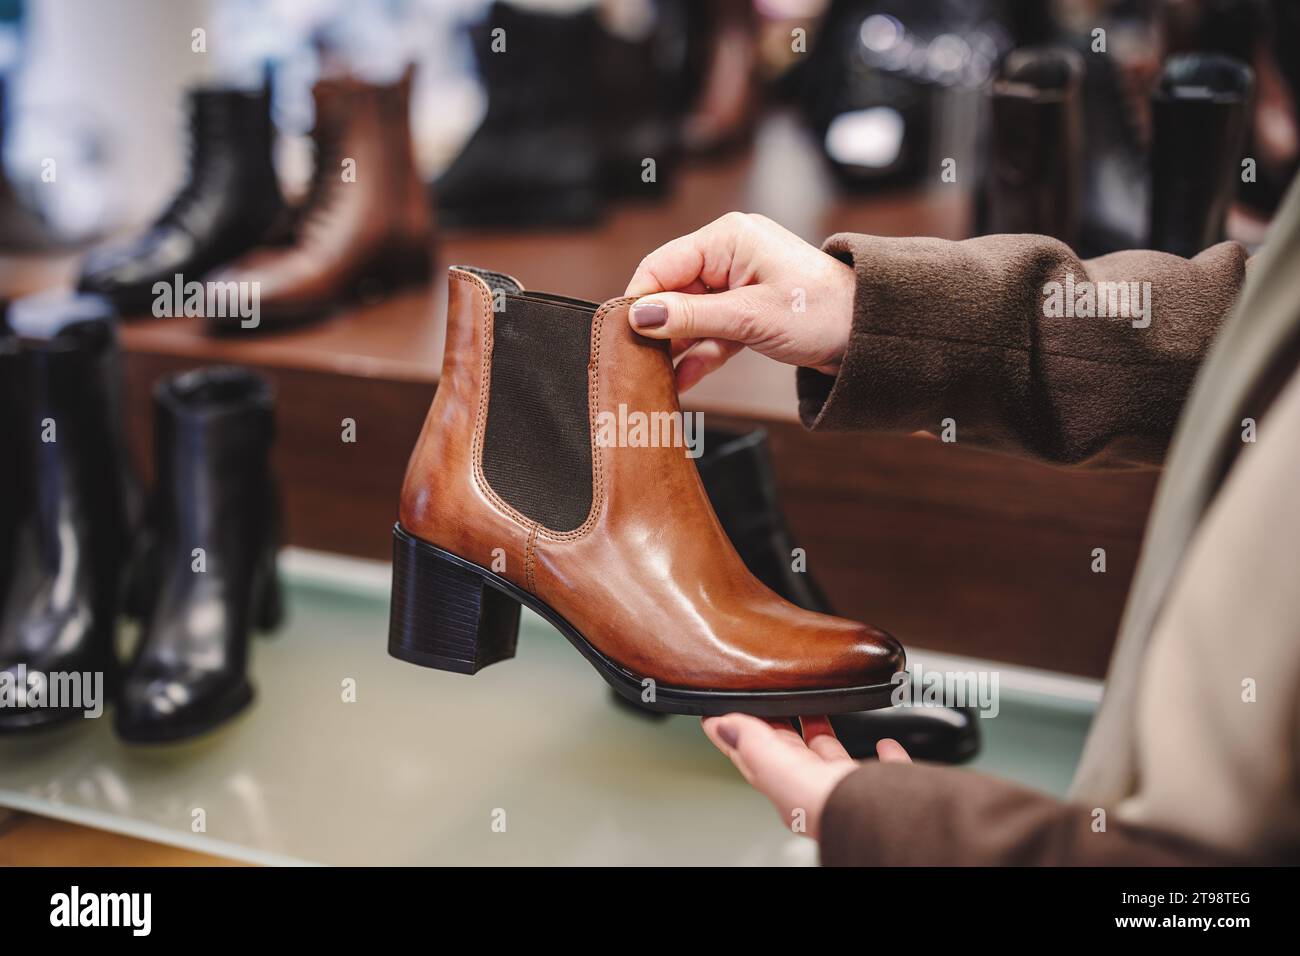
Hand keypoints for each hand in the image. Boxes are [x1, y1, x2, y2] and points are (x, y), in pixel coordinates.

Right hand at [625, 212, 856, 390]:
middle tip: (636, 364)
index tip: (622, 336)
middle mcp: (729, 254)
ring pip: (690, 315)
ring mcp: (738, 282)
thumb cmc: (822, 313)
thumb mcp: (749, 318)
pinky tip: (683, 381)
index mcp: (728, 238)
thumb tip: (640, 317)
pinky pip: (711, 330)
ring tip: (657, 380)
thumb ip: (691, 318)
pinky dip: (700, 354)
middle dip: (657, 329)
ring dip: (677, 348)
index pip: (662, 265)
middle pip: (672, 291)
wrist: (870, 334)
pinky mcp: (747, 309)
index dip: (639, 301)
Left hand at [701, 713, 911, 839]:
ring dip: (823, 734)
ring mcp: (856, 792)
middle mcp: (821, 794)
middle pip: (792, 754)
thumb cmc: (841, 812)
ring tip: (817, 710)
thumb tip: (724, 726)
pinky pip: (886, 771)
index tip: (720, 713)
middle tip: (770, 700)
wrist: (900, 828)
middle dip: (780, 726)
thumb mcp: (787, 772)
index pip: (755, 757)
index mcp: (792, 791)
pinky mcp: (893, 790)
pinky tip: (885, 744)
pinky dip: (884, 755)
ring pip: (833, 758)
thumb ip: (756, 747)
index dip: (737, 733)